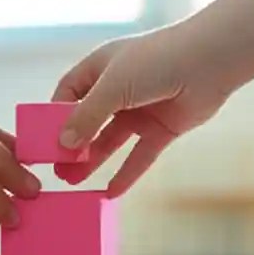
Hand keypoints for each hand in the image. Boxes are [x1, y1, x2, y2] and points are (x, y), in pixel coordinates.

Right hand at [52, 24, 234, 196]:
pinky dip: (127, 174)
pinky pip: (139, 156)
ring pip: (110, 140)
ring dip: (93, 161)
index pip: (68, 93)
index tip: (44, 141)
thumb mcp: (113, 87)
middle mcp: (119, 89)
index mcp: (101, 68)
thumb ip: (87, 116)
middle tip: (56, 170)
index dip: (56, 116)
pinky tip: (111, 193)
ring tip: (73, 182)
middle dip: (72, 145)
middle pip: (88, 121)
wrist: (209, 62)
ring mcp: (141, 110)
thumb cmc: (157, 61)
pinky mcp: (162, 129)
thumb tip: (64, 143)